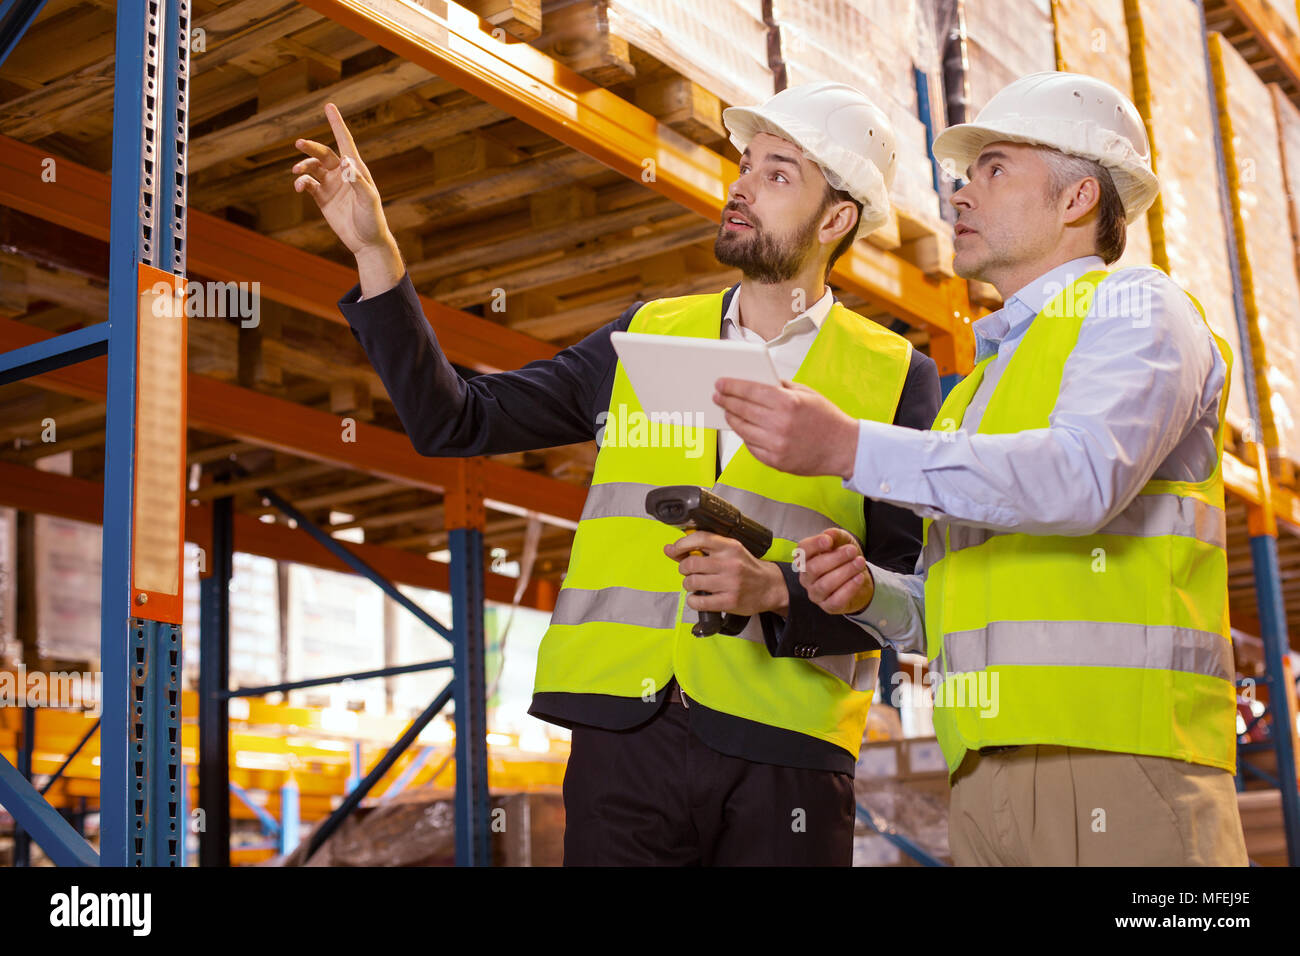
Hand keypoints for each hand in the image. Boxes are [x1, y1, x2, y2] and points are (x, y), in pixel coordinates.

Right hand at [292, 103, 395, 259]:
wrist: (366, 242)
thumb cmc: (373, 220)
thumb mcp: (369, 200)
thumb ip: (358, 181)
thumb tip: (345, 162)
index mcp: (356, 170)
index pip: (345, 142)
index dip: (336, 124)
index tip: (329, 106)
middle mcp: (343, 174)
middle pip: (323, 154)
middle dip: (311, 148)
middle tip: (299, 144)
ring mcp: (331, 186)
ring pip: (313, 168)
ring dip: (303, 167)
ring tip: (297, 172)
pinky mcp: (323, 199)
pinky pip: (308, 185)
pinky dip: (301, 183)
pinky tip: (299, 187)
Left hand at [663, 531, 788, 616]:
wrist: (769, 586)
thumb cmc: (746, 567)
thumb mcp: (729, 551)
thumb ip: (701, 549)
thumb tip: (669, 549)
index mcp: (730, 546)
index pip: (700, 538)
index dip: (681, 544)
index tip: (675, 550)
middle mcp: (730, 563)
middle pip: (691, 564)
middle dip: (684, 568)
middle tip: (689, 571)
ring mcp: (730, 583)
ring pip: (692, 582)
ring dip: (688, 584)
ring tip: (695, 584)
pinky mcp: (729, 601)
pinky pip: (699, 601)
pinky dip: (692, 600)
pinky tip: (698, 597)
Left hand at [713, 378, 857, 478]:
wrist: (844, 448)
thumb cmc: (827, 419)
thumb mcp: (807, 394)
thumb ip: (781, 387)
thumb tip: (755, 383)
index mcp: (788, 403)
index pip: (750, 391)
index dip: (732, 386)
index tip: (720, 383)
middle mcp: (780, 424)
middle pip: (742, 410)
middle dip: (726, 401)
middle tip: (718, 396)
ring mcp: (776, 445)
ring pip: (742, 430)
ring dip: (732, 419)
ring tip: (728, 412)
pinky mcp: (776, 461)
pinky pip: (751, 447)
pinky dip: (745, 436)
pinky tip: (743, 429)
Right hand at [796, 528, 873, 614]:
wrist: (860, 579)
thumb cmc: (846, 559)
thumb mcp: (844, 542)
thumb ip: (836, 536)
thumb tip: (829, 534)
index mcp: (806, 559)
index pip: (802, 551)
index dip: (814, 545)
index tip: (829, 541)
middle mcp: (806, 577)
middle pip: (813, 568)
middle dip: (835, 558)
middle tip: (853, 551)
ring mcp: (815, 593)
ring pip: (825, 584)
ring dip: (845, 572)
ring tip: (860, 563)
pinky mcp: (828, 606)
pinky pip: (836, 600)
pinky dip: (849, 588)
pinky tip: (859, 578)